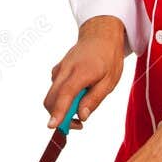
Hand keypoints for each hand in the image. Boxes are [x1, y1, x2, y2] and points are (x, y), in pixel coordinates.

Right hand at [43, 15, 127, 129]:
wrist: (100, 35)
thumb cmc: (108, 58)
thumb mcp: (109, 81)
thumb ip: (94, 99)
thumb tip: (81, 116)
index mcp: (80, 72)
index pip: (65, 95)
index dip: (58, 112)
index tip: (52, 126)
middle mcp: (65, 70)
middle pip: (51, 99)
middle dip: (59, 116)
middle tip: (78, 123)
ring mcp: (59, 70)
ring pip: (52, 95)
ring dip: (62, 107)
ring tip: (82, 105)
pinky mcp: (57, 71)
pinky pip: (55, 89)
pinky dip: (62, 98)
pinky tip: (78, 93)